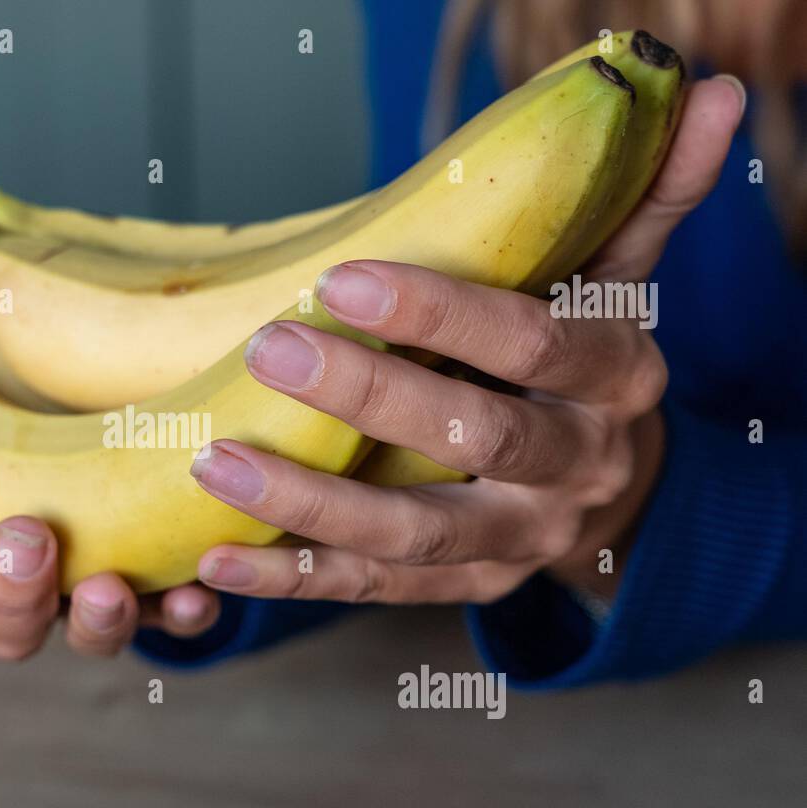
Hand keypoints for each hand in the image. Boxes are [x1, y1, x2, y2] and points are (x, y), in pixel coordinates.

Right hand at [0, 275, 220, 657]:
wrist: (124, 436)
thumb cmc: (17, 412)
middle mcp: (26, 585)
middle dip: (9, 588)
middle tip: (25, 534)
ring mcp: (94, 596)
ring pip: (83, 639)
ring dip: (93, 620)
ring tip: (105, 582)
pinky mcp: (166, 592)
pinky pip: (175, 623)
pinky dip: (184, 614)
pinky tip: (197, 592)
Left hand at [193, 76, 745, 604]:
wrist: (613, 484)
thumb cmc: (585, 360)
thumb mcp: (619, 280)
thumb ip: (649, 197)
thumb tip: (712, 97)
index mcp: (616, 378)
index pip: (534, 342)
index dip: (444, 315)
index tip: (344, 280)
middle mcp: (576, 467)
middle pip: (476, 436)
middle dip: (368, 397)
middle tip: (267, 353)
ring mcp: (522, 541)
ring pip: (414, 534)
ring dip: (309, 505)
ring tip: (216, 463)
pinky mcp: (470, 588)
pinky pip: (375, 590)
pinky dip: (295, 577)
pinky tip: (218, 560)